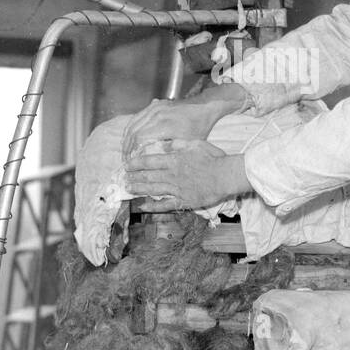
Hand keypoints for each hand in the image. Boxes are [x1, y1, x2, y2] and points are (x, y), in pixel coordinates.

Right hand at [122, 94, 238, 158]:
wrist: (204, 107)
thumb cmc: (199, 128)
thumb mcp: (189, 144)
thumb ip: (171, 152)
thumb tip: (151, 163)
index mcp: (166, 125)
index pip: (140, 139)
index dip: (133, 153)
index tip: (131, 163)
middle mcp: (157, 115)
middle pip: (133, 133)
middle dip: (126, 148)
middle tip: (125, 161)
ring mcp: (155, 108)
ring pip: (132, 125)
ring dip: (126, 139)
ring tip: (125, 152)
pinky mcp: (154, 105)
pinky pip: (136, 118)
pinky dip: (130, 129)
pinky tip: (128, 139)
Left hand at [123, 141, 249, 209]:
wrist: (226, 176)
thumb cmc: (213, 158)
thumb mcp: (195, 143)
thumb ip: (177, 144)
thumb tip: (163, 144)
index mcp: (174, 160)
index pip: (149, 161)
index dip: (136, 163)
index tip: (127, 165)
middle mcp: (172, 175)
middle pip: (148, 176)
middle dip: (134, 177)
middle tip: (123, 179)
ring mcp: (177, 189)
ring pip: (153, 190)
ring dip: (139, 190)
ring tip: (128, 189)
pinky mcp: (184, 201)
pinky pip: (165, 205)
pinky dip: (153, 207)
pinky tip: (143, 206)